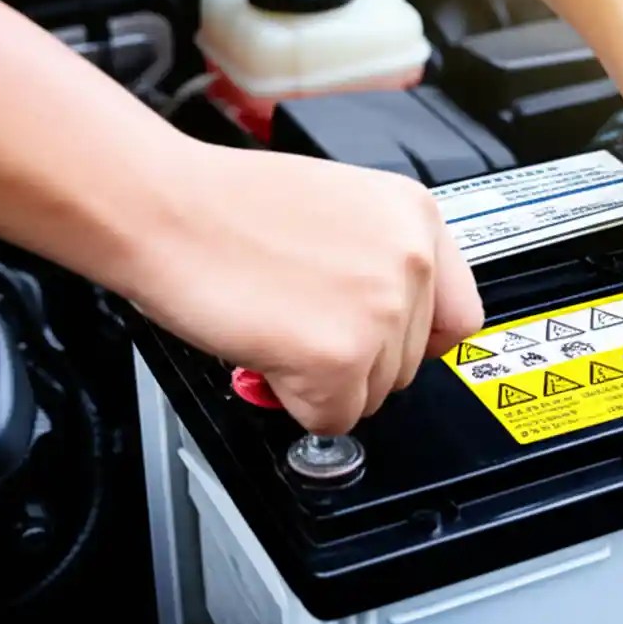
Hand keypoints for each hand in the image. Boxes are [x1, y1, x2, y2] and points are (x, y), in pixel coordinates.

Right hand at [126, 141, 482, 434]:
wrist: (162, 206)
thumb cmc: (227, 205)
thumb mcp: (342, 208)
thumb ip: (382, 260)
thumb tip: (396, 318)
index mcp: (416, 217)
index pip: (459, 314)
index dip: (417, 340)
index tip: (388, 344)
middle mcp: (412, 261)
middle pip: (409, 362)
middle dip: (357, 359)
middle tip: (303, 323)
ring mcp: (380, 311)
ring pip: (374, 394)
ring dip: (325, 380)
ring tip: (280, 325)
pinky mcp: (340, 358)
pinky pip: (334, 417)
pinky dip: (296, 402)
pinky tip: (269, 351)